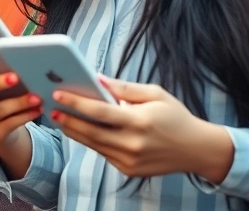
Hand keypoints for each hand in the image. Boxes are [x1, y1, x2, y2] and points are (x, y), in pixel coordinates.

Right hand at [0, 55, 39, 178]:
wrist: (4, 131)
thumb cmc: (2, 100)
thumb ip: (2, 73)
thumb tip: (20, 57)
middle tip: (15, 77)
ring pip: (0, 108)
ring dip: (20, 102)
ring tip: (37, 97)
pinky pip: (11, 123)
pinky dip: (26, 115)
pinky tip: (38, 109)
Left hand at [51, 76, 233, 182]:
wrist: (197, 150)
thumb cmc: (176, 117)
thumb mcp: (155, 94)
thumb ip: (124, 88)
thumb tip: (97, 78)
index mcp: (139, 122)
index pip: (99, 112)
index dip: (75, 102)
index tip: (57, 93)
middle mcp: (133, 144)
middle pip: (90, 131)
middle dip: (67, 119)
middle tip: (50, 107)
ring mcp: (130, 160)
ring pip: (93, 144)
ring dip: (73, 131)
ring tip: (59, 117)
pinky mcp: (128, 170)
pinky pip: (102, 153)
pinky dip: (89, 141)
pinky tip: (78, 129)